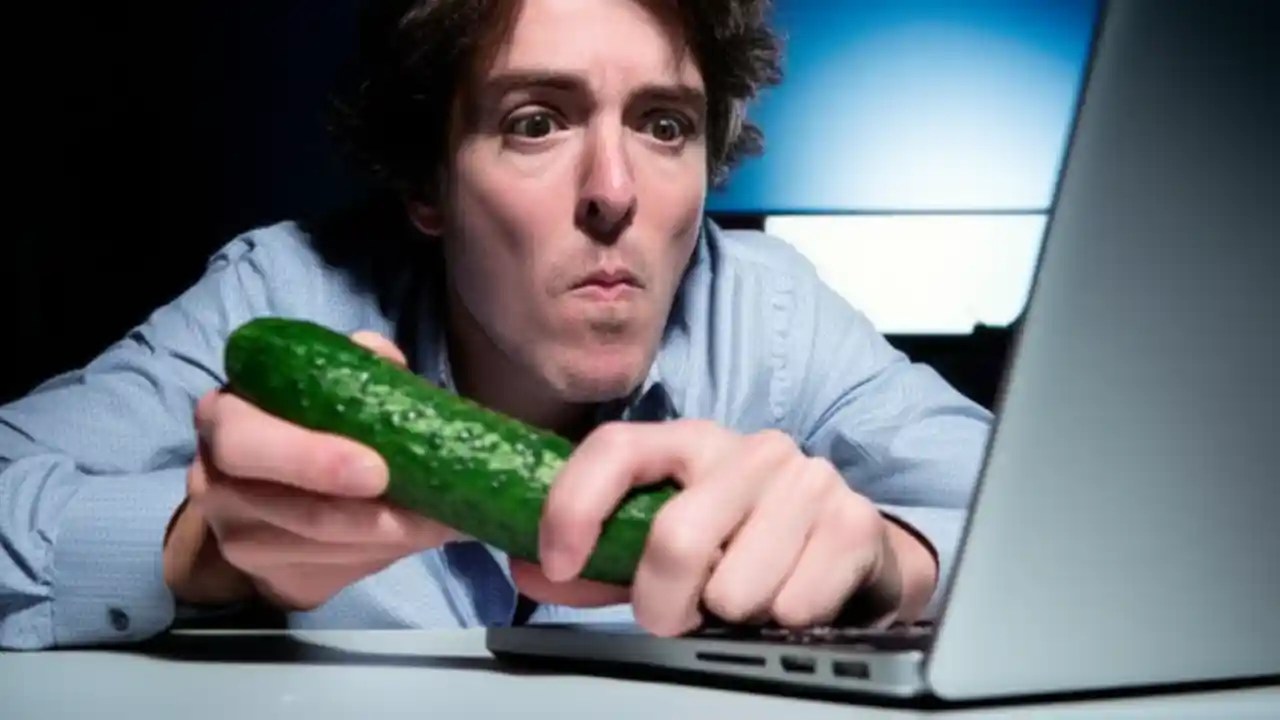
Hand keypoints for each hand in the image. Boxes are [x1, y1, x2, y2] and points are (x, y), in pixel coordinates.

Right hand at [163, 331, 457, 609]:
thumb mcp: (323, 385)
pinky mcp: (268, 576)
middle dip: (362, 515)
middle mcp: (216, 481)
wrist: (267, 492)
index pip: (245, 439)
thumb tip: (382, 358)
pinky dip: (385, 555)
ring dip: (391, 539)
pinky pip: (333, 570)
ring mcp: (236, 536)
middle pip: (289, 509)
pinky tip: (422, 539)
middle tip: (426, 515)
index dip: (310, 457)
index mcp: (226, 419)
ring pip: (319, 547)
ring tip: (445, 523)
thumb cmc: (307, 423)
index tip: (377, 469)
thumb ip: (350, 367)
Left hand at [509, 420, 937, 635]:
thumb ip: (602, 558)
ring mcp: (806, 479)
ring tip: (746, 597)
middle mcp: (750, 449)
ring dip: (731, 617)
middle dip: (663, 604)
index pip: (616, 447)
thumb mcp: (668, 543)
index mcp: (691, 441)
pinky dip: (783, 622)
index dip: (574, 507)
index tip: (558, 563)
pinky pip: (791, 606)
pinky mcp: (852, 523)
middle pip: (675, 538)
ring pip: (734, 588)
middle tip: (674, 615)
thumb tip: (530, 566)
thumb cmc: (749, 543)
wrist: (856, 553)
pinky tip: (791, 597)